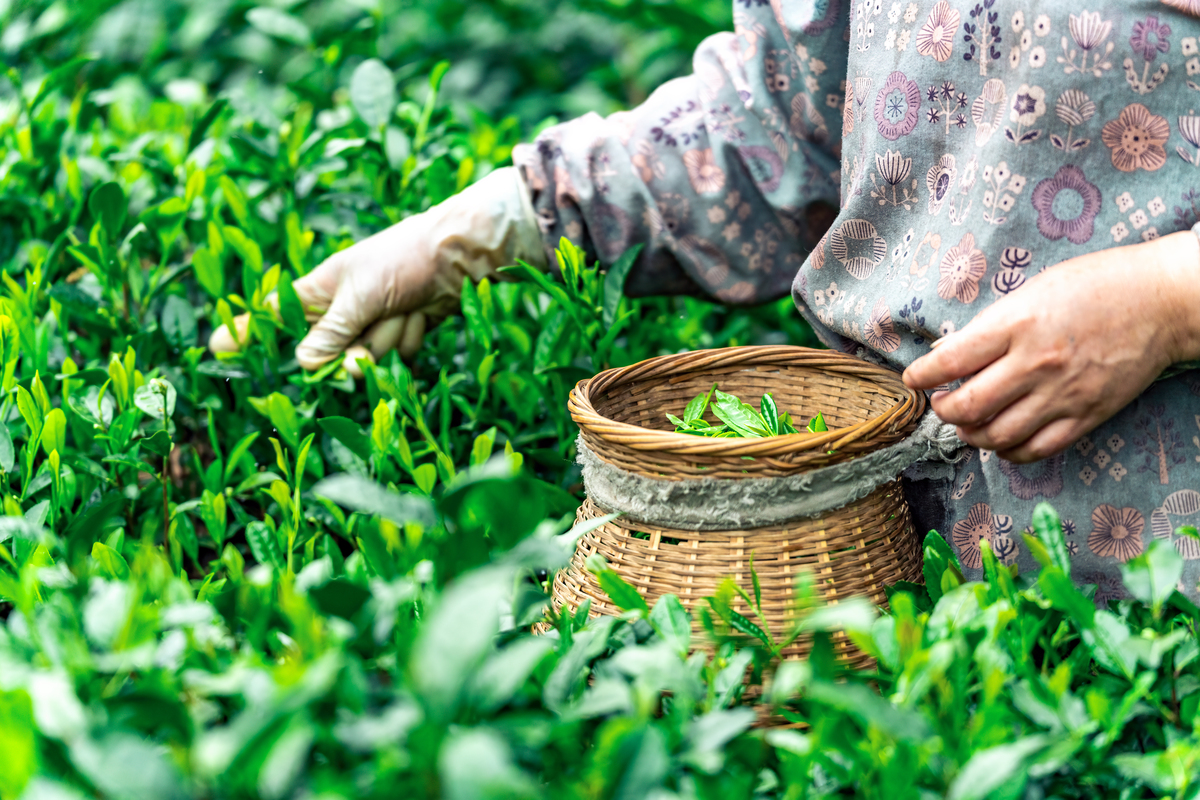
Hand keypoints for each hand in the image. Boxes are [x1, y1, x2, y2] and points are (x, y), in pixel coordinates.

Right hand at [208, 167, 544, 375]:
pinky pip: (396, 360)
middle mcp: (341, 313)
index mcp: (319, 292)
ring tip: (406, 307)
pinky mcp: (398, 337)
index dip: (246, 334)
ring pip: (367, 362)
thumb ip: (332, 332)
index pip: (272, 317)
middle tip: (381, 316)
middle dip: (357, 346)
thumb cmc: (403, 258)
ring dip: (390, 339)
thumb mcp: (362, 294)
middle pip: (329, 357)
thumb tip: (304, 363)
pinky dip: (411, 340)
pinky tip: (422, 314)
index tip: (216, 349)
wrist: (459, 255)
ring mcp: (370, 327)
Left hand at [902, 231, 1199, 463]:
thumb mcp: (1032, 291)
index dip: (922, 376)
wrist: (1161, 300)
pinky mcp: (1086, 415)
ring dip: (971, 435)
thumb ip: (989, 326)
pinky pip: (1037, 449)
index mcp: (1017, 324)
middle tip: (940, 404)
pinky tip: (1001, 441)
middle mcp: (1036, 363)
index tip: (914, 379)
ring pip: (998, 436)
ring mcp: (1062, 394)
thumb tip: (947, 354)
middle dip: (943, 411)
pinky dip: (1010, 452)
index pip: (950, 361)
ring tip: (965, 424)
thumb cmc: (1094, 286)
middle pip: (968, 407)